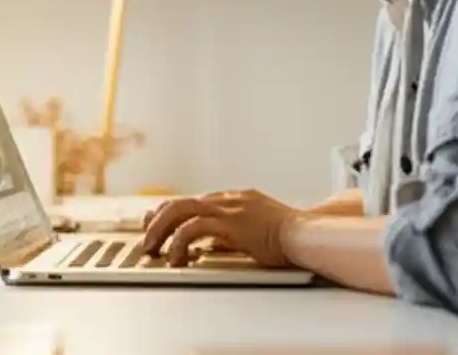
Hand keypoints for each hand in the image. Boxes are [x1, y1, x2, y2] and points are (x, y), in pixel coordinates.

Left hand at [140, 189, 299, 267]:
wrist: (310, 235)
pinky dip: (179, 242)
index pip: (190, 201)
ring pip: (179, 210)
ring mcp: (228, 208)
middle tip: (147, 242)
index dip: (167, 213)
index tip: (153, 225)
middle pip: (178, 202)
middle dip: (157, 221)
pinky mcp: (230, 223)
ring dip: (161, 231)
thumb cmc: (289, 238)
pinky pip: (194, 229)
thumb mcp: (253, 233)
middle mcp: (226, 199)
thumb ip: (230, 234)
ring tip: (153, 250)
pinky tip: (177, 258)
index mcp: (232, 199)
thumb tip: (208, 246)